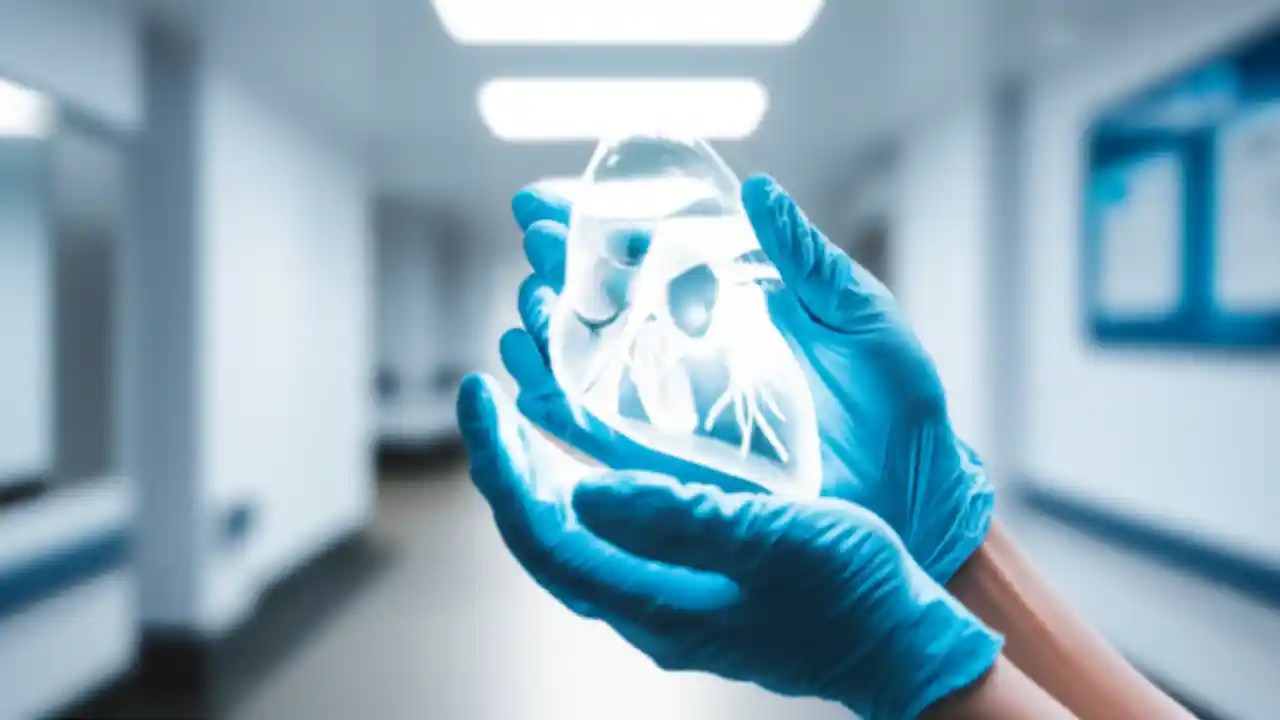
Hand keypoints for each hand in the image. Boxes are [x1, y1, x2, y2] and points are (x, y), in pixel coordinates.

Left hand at [457, 374, 1001, 717]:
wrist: (907, 644)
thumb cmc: (855, 593)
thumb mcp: (774, 537)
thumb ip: (680, 516)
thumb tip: (582, 491)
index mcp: (657, 603)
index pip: (541, 533)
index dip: (499, 462)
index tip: (479, 392)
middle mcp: (646, 608)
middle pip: (542, 535)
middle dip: (504, 462)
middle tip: (485, 391)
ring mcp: (666, 599)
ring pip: (572, 534)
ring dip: (539, 468)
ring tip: (520, 404)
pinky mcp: (690, 584)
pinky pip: (611, 532)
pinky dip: (583, 480)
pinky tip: (591, 445)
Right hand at [503, 174, 992, 582]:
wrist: (911, 492)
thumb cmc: (896, 401)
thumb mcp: (860, 317)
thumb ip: (809, 261)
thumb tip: (759, 190)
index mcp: (735, 293)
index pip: (653, 243)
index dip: (596, 218)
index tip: (546, 201)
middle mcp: (695, 340)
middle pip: (610, 293)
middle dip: (563, 262)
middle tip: (537, 242)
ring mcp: (678, 398)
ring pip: (591, 356)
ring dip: (551, 327)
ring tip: (529, 303)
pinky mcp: (671, 456)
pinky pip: (597, 426)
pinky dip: (555, 399)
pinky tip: (527, 374)